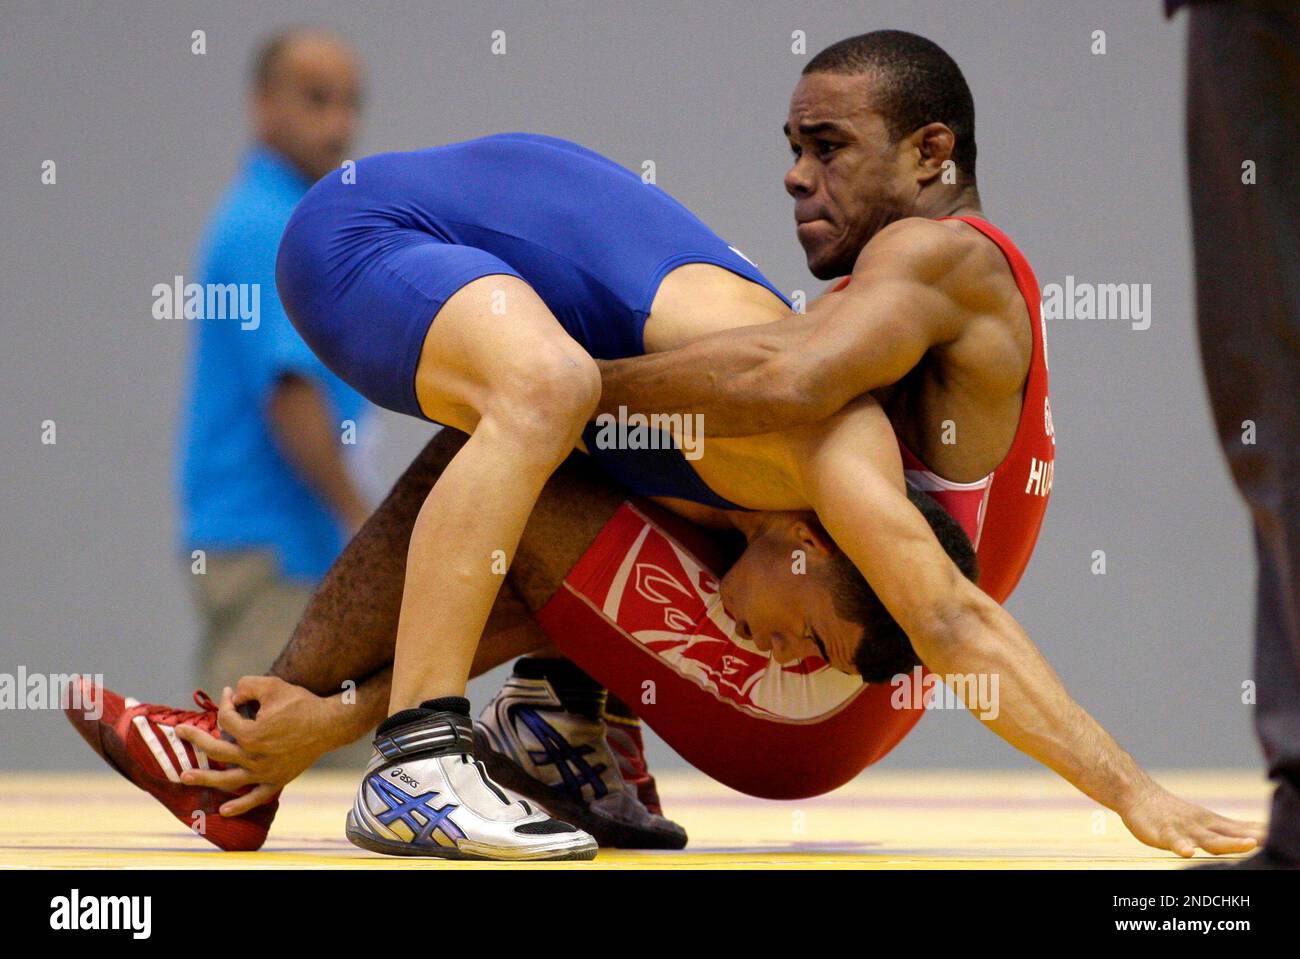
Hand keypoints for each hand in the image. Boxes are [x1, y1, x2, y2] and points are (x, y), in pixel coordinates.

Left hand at [175, 676, 340, 815]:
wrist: (330, 723)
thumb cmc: (301, 703)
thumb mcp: (272, 685)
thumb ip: (247, 686)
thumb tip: (231, 696)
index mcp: (252, 734)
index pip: (226, 719)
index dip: (224, 703)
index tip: (228, 693)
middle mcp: (254, 756)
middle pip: (217, 749)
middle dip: (196, 739)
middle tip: (179, 732)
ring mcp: (265, 771)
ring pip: (229, 778)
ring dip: (204, 777)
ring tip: (183, 775)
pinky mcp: (277, 779)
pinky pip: (256, 797)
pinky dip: (240, 806)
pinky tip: (224, 811)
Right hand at [1118, 780, 1265, 857]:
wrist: (1136, 794)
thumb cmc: (1171, 811)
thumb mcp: (1203, 819)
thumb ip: (1226, 829)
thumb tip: (1256, 835)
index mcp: (1212, 822)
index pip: (1241, 828)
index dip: (1260, 833)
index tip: (1282, 834)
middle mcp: (1202, 825)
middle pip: (1231, 834)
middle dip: (1252, 839)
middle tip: (1271, 840)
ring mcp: (1183, 829)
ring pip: (1208, 838)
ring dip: (1228, 842)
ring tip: (1246, 845)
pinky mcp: (1162, 833)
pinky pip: (1173, 841)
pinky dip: (1181, 847)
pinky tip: (1188, 853)